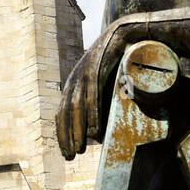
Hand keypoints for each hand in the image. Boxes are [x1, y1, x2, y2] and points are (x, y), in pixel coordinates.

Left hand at [56, 21, 130, 158]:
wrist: (127, 32)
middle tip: (70, 157)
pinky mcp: (98, 66)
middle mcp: (75, 77)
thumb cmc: (119, 59)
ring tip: (80, 149)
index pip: (62, 112)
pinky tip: (93, 129)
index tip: (66, 151)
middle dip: (67, 136)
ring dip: (77, 130)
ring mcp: (85, 71)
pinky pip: (92, 93)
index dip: (63, 133)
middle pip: (66, 112)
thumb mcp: (107, 81)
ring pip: (77, 106)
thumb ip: (100, 98)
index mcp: (74, 82)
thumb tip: (100, 124)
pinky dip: (91, 113)